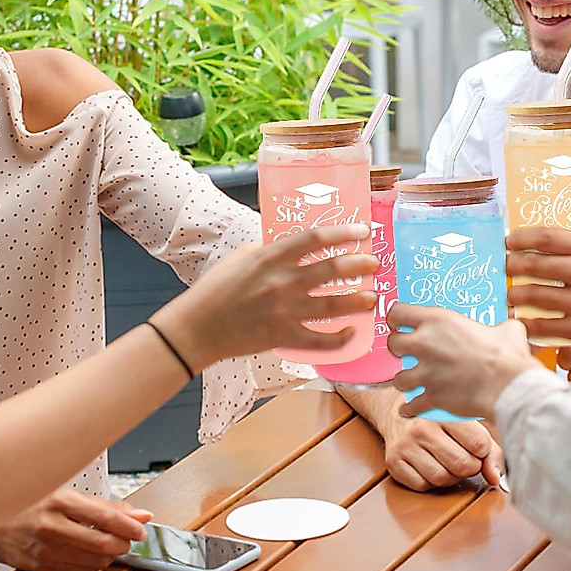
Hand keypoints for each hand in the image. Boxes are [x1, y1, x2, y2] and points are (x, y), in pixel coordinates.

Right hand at [0, 489, 151, 570]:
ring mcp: (45, 551)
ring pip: (95, 562)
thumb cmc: (34, 506)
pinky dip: (93, 565)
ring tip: (105, 544)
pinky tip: (88, 554)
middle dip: (123, 544)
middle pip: (103, 545)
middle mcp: (52, 527)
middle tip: (128, 539)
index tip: (142, 531)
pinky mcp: (41, 568)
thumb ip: (109, 507)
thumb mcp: (70, 497)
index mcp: (61, 502)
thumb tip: (143, 516)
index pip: (107, 518)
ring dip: (109, 556)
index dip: (131, 527)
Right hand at [155, 226, 378, 372]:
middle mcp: (280, 281)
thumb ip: (270, 250)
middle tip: (374, 264)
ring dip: (357, 301)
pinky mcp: (282, 336)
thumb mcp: (241, 258)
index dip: (343, 232)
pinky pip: (318, 339)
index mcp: (270, 257)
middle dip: (359, 265)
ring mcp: (283, 310)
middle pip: (330, 269)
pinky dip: (338, 338)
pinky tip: (351, 333)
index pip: (315, 238)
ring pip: (332, 305)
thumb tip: (298, 244)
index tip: (362, 230)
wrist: (196, 328)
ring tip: (372, 298)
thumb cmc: (216, 290)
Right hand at [383, 411, 503, 490]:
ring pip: (442, 478)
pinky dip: (431, 482)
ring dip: (451, 477)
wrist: (396, 408)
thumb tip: (496, 478)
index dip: (483, 452)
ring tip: (449, 463)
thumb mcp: (465, 421)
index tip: (477, 447)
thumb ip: (488, 448)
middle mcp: (422, 428)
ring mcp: (405, 445)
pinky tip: (431, 466)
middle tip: (465, 458)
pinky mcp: (393, 462)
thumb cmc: (438, 416)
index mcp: (444, 411)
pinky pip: (422, 486)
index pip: (479, 444)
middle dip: (470, 467)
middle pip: (462, 465)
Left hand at [389, 304, 535, 421]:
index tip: (399, 323)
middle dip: (399, 349)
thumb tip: (509, 326)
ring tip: (412, 381)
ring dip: (405, 380)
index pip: (398, 312)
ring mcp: (426, 373)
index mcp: (438, 321)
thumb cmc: (507, 355)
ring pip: (398, 378)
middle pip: (393, 344)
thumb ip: (500, 325)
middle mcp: (425, 344)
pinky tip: (410, 408)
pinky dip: (410, 408)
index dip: (396, 318)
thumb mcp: (507, 329)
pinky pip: (410, 405)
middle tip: (408, 352)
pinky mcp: (432, 397)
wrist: (508, 386)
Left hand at [506, 228, 570, 370]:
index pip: (548, 237)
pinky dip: (528, 324)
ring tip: (509, 296)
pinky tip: (521, 323)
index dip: (522, 238)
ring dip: (515, 295)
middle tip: (503, 266)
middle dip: (511, 265)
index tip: (510, 240)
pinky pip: (543, 326)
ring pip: (533, 296)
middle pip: (533, 264)